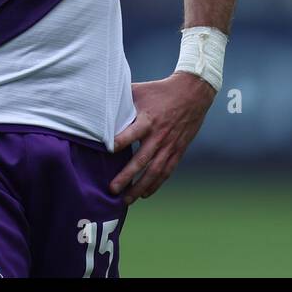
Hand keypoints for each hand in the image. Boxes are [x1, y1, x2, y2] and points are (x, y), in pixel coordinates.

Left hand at [110, 72, 216, 204]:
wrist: (193, 92)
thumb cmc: (161, 91)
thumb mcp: (140, 90)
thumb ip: (121, 99)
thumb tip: (99, 102)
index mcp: (148, 118)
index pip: (132, 133)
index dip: (119, 142)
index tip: (107, 151)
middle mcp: (159, 135)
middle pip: (142, 159)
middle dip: (127, 176)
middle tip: (112, 189)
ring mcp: (169, 144)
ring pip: (154, 171)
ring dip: (140, 187)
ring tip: (126, 200)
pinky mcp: (178, 150)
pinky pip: (166, 171)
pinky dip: (156, 184)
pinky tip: (145, 194)